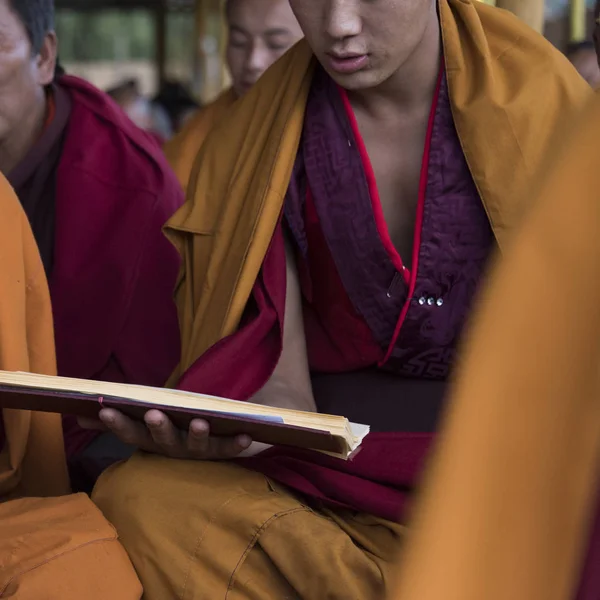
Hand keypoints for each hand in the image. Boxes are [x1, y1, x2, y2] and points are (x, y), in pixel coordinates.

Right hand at [78, 409, 251, 459]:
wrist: (197, 462)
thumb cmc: (166, 433)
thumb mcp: (140, 428)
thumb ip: (116, 422)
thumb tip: (82, 416)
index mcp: (150, 442)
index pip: (129, 434)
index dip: (117, 424)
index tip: (106, 410)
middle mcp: (171, 449)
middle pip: (162, 439)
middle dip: (158, 427)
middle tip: (154, 413)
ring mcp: (195, 452)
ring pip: (195, 446)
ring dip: (198, 434)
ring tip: (200, 421)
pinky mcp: (218, 452)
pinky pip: (228, 449)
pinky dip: (236, 443)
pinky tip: (246, 436)